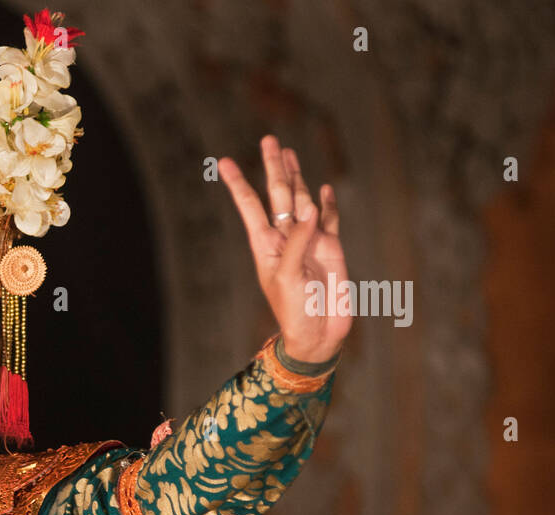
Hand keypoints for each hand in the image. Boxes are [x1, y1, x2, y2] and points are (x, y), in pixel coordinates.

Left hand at [218, 135, 351, 364]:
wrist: (319, 334)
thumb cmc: (294, 311)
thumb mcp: (289, 276)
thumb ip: (299, 240)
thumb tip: (310, 206)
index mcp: (265, 245)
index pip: (250, 206)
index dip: (238, 183)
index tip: (223, 162)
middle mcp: (285, 238)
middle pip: (278, 195)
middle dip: (274, 168)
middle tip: (268, 140)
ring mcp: (309, 241)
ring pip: (303, 201)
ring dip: (297, 177)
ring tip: (289, 154)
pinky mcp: (331, 248)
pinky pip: (328, 219)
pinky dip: (326, 203)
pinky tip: (323, 188)